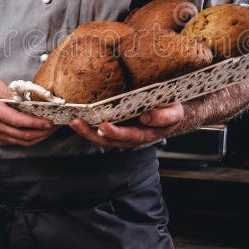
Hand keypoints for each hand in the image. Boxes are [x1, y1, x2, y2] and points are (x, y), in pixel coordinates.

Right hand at [0, 78, 57, 146]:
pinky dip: (32, 139)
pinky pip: (18, 143)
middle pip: (23, 135)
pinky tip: (41, 132)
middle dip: (43, 132)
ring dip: (40, 137)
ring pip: (23, 141)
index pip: (18, 121)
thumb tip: (22, 97)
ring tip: (52, 129)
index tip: (49, 121)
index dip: (35, 123)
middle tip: (57, 125)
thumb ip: (7, 90)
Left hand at [69, 102, 184, 150]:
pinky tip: (76, 118)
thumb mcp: (175, 112)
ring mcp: (121, 134)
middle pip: (110, 140)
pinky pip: (97, 130)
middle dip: (94, 133)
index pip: (130, 136)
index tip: (105, 126)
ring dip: (86, 131)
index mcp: (147, 134)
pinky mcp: (113, 127)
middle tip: (79, 122)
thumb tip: (146, 118)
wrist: (168, 108)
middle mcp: (131, 137)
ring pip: (101, 138)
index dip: (117, 133)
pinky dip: (86, 126)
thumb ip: (164, 116)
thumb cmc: (171, 108)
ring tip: (73, 121)